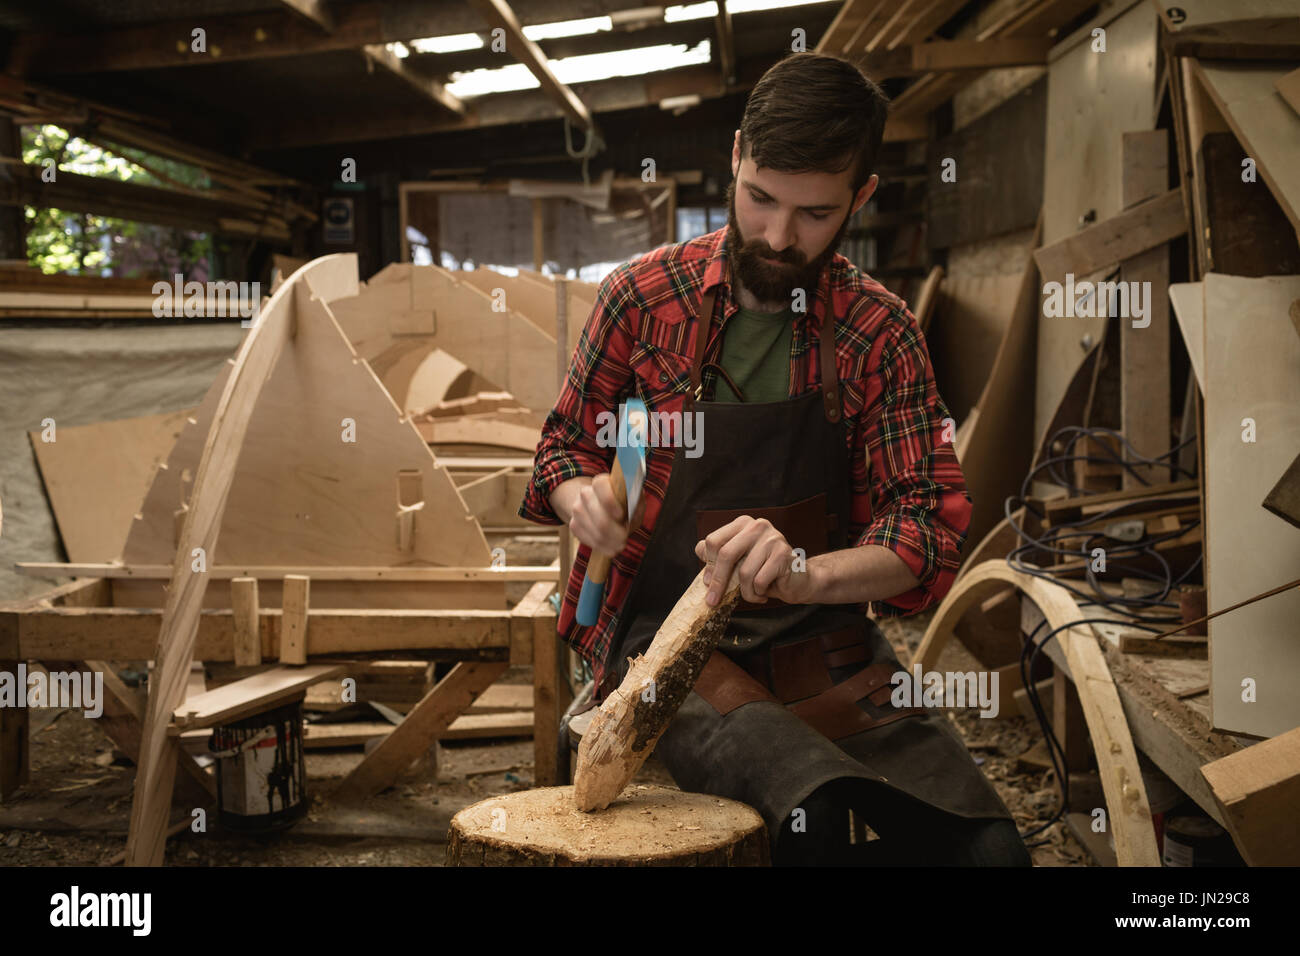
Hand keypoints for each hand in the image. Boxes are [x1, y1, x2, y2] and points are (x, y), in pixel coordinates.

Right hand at [568, 474, 628, 554]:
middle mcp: (586, 493)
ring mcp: (577, 510)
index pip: (601, 488)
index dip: (611, 503)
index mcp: (601, 482)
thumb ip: (636, 503)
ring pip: (596, 534)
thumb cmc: (624, 504)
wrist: (602, 507)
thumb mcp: (634, 499)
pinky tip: (611, 545)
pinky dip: (603, 547)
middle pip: (601, 520)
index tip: (621, 516)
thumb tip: (632, 513)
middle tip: (625, 537)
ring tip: (621, 543)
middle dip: (617, 534)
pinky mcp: (574, 525)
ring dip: (612, 543)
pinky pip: (589, 542)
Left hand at [694, 516, 812, 605]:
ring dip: (745, 592)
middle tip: (713, 601)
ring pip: (744, 572)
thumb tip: (699, 550)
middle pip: (726, 554)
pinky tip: (765, 592)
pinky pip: (759, 581)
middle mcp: (757, 526)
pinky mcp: (784, 554)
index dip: (708, 565)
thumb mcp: (739, 561)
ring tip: (753, 594)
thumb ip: (719, 554)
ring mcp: (772, 538)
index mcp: (742, 524)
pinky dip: (758, 593)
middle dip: (718, 582)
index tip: (706, 584)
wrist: (798, 581)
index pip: (714, 541)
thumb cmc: (764, 571)